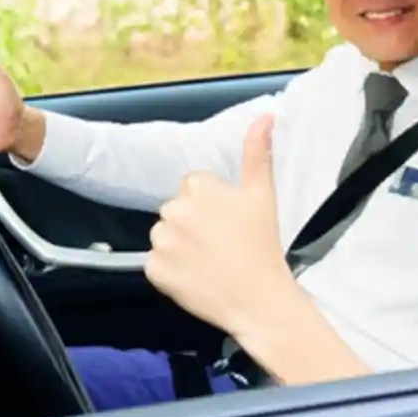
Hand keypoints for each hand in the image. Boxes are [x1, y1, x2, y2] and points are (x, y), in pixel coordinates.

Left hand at [144, 114, 298, 336]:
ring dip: (178, 246)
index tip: (228, 223)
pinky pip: (155, 263)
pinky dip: (169, 271)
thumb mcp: (263, 195)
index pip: (194, 186)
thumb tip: (264, 117)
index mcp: (199, 187)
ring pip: (164, 236)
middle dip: (192, 223)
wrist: (259, 300)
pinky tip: (194, 276)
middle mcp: (175, 209)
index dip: (211, 205)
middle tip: (220, 244)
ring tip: (208, 261)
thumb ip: (257, 153)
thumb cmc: (263, 247)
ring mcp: (162, 241)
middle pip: (176, 210)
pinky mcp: (154, 269)